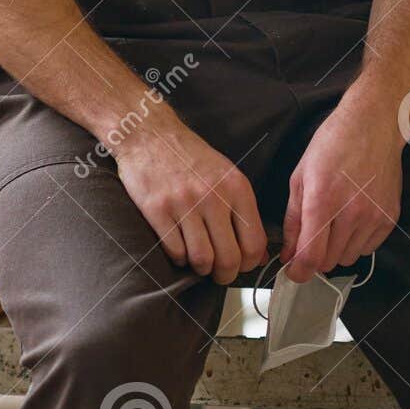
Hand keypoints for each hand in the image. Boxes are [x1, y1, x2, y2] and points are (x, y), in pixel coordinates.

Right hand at [114, 114, 268, 285]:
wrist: (151, 134)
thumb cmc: (190, 157)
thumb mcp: (226, 175)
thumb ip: (243, 212)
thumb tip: (258, 256)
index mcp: (236, 187)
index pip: (254, 243)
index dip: (249, 264)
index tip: (241, 266)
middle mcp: (213, 196)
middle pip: (229, 258)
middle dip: (225, 274)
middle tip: (218, 273)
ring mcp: (185, 203)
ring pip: (202, 260)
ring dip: (201, 268)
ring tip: (198, 260)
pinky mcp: (158, 210)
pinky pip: (176, 252)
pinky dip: (179, 258)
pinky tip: (179, 246)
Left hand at [279, 91, 402, 282]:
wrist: (374, 125)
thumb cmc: (333, 144)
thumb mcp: (301, 175)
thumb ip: (293, 219)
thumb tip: (288, 254)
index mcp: (323, 199)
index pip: (311, 257)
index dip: (298, 272)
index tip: (294, 271)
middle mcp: (351, 212)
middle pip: (328, 262)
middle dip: (316, 255)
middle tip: (314, 234)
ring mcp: (374, 216)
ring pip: (348, 258)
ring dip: (337, 248)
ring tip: (335, 220)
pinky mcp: (390, 218)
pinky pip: (368, 248)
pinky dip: (357, 241)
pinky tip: (353, 217)